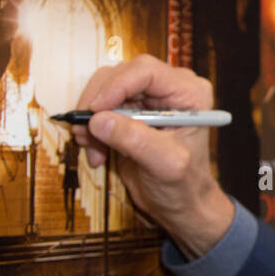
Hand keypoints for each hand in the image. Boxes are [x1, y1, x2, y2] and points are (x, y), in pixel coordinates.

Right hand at [72, 54, 234, 257]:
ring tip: (92, 148)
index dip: (116, 86)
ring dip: (92, 120)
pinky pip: (101, 109)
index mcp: (188, 92)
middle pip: (121, 76)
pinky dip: (93, 129)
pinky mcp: (131, 112)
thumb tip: (98, 120)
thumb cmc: (185, 185)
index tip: (95, 110)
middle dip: (98, 105)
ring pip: (105, 91)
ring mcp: (149, 99)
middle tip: (86, 133)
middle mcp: (169, 88)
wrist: (181, 204)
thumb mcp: (165, 165)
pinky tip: (96, 152)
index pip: (145, 72)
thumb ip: (136, 140)